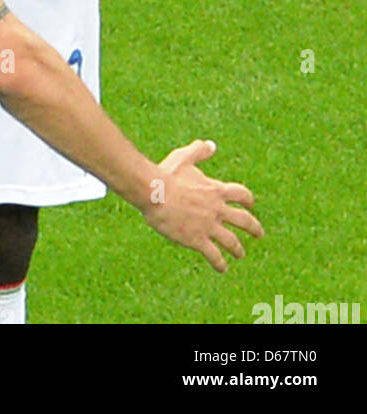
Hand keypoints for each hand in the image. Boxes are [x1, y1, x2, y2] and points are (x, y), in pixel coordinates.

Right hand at [142, 139, 262, 272]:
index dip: (247, 199)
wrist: (154, 192)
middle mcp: (217, 209)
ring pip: (232, 242)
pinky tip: (222, 268)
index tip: (249, 204)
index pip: (241, 195)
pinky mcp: (198, 240)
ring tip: (240, 254)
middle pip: (244, 220)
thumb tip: (211, 145)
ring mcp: (209, 226)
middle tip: (259, 234)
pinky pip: (214, 255)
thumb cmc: (166, 173)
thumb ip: (199, 151)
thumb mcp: (184, 158)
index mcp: (216, 190)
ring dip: (238, 249)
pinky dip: (220, 263)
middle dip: (254, 228)